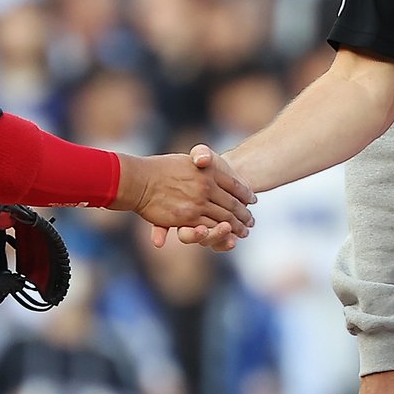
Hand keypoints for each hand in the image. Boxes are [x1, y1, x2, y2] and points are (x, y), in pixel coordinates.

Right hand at [116, 146, 254, 239]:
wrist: (140, 180)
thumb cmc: (161, 167)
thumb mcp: (186, 158)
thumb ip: (200, 157)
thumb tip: (205, 159)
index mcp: (209, 171)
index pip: (235, 184)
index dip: (246, 193)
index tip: (253, 200)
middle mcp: (206, 186)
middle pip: (233, 204)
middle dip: (244, 215)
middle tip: (251, 222)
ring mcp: (198, 203)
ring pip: (224, 218)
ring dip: (237, 227)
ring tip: (244, 231)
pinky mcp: (188, 218)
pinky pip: (209, 227)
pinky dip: (220, 233)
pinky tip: (228, 236)